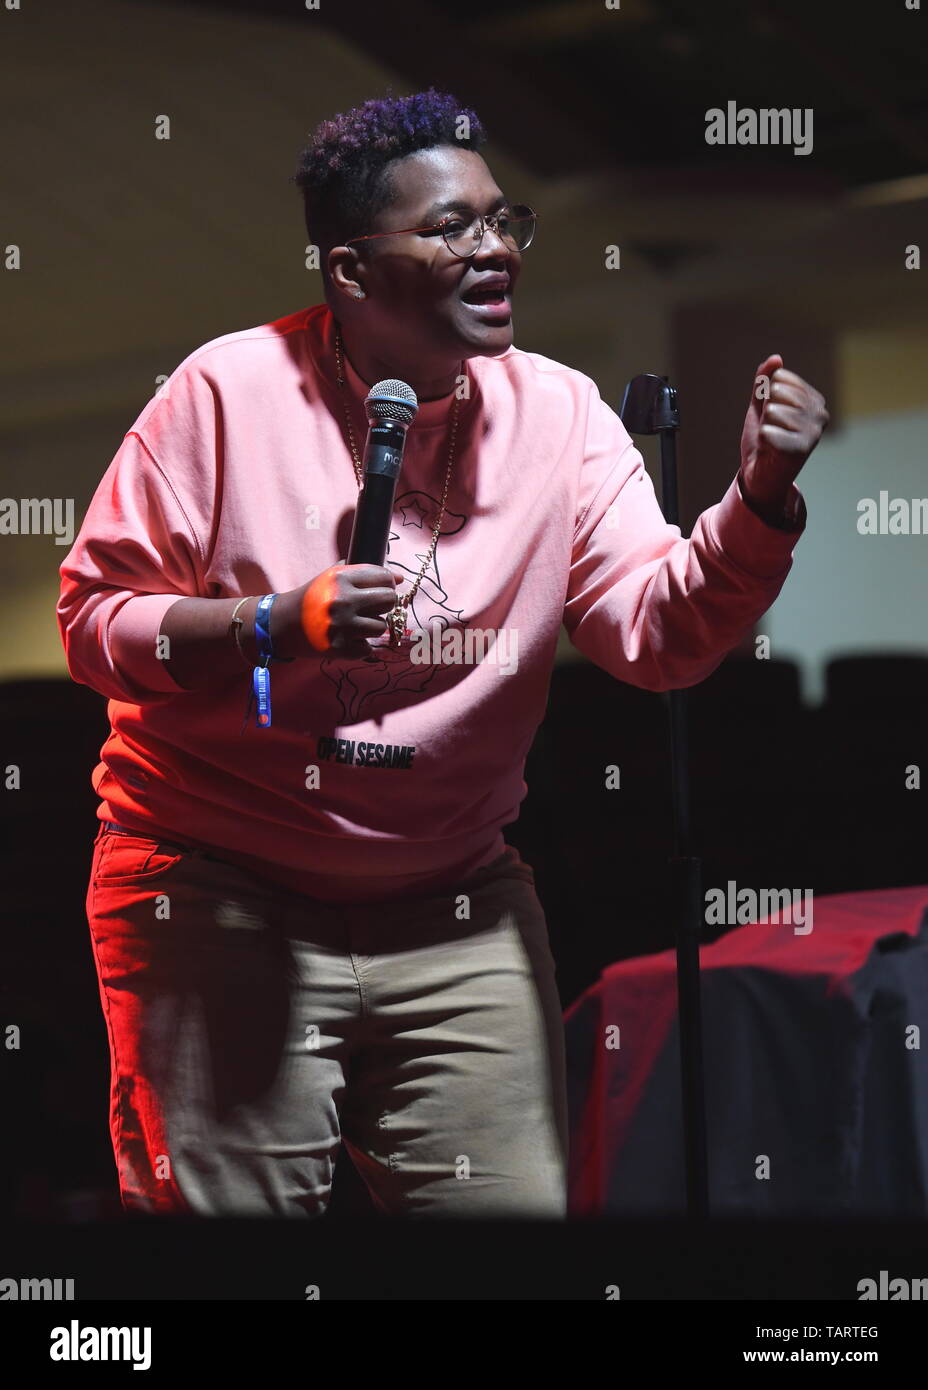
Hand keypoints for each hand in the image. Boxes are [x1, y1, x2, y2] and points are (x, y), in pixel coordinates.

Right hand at [274, 562, 404, 658]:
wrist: (282, 625)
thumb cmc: (312, 598)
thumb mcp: (331, 577)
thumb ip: (363, 573)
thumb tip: (400, 577)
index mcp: (341, 578)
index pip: (384, 577)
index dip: (387, 582)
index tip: (382, 587)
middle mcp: (343, 601)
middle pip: (389, 600)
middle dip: (384, 603)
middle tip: (372, 606)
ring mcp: (343, 626)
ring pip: (381, 626)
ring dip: (372, 625)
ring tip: (357, 623)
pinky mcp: (341, 648)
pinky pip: (368, 647)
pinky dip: (360, 644)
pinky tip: (347, 638)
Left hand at [740, 354, 829, 511]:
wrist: (759, 474)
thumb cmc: (762, 439)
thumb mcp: (760, 406)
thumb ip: (765, 381)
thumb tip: (776, 358)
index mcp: (814, 400)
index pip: (780, 377)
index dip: (765, 396)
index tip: (770, 415)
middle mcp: (820, 413)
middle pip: (777, 392)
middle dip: (765, 412)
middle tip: (770, 430)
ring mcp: (814, 431)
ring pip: (772, 411)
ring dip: (764, 427)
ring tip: (771, 441)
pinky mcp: (802, 448)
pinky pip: (767, 431)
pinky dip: (762, 441)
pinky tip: (770, 450)